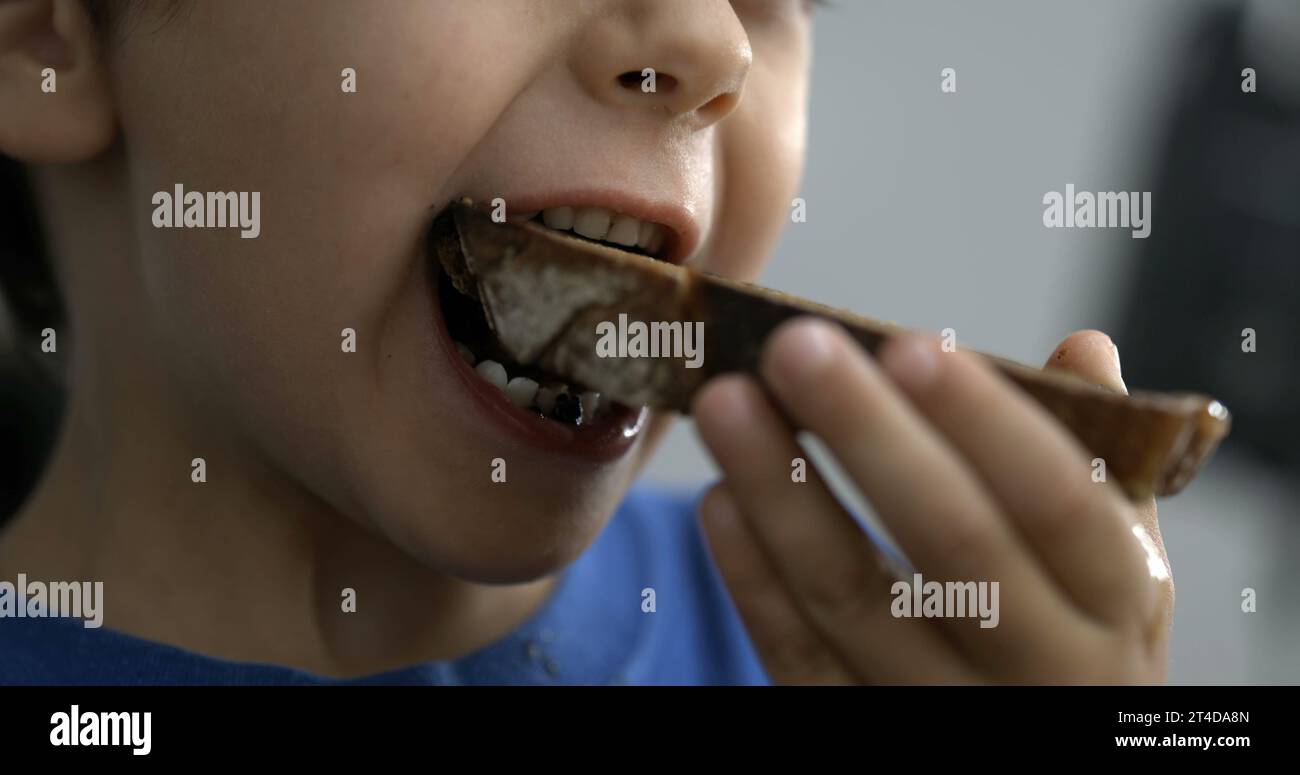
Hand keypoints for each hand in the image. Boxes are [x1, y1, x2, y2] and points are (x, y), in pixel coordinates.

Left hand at [692, 319, 1173, 683]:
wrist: (1041, 738)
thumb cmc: (1078, 630)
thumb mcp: (1120, 559)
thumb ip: (1098, 460)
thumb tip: (1083, 350)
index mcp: (1119, 602)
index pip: (1058, 504)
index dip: (985, 423)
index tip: (909, 345)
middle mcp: (1042, 668)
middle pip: (950, 547)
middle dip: (867, 435)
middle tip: (794, 346)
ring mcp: (946, 710)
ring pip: (852, 601)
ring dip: (781, 493)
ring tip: (727, 402)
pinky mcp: (863, 731)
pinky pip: (800, 659)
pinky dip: (753, 579)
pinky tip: (720, 500)